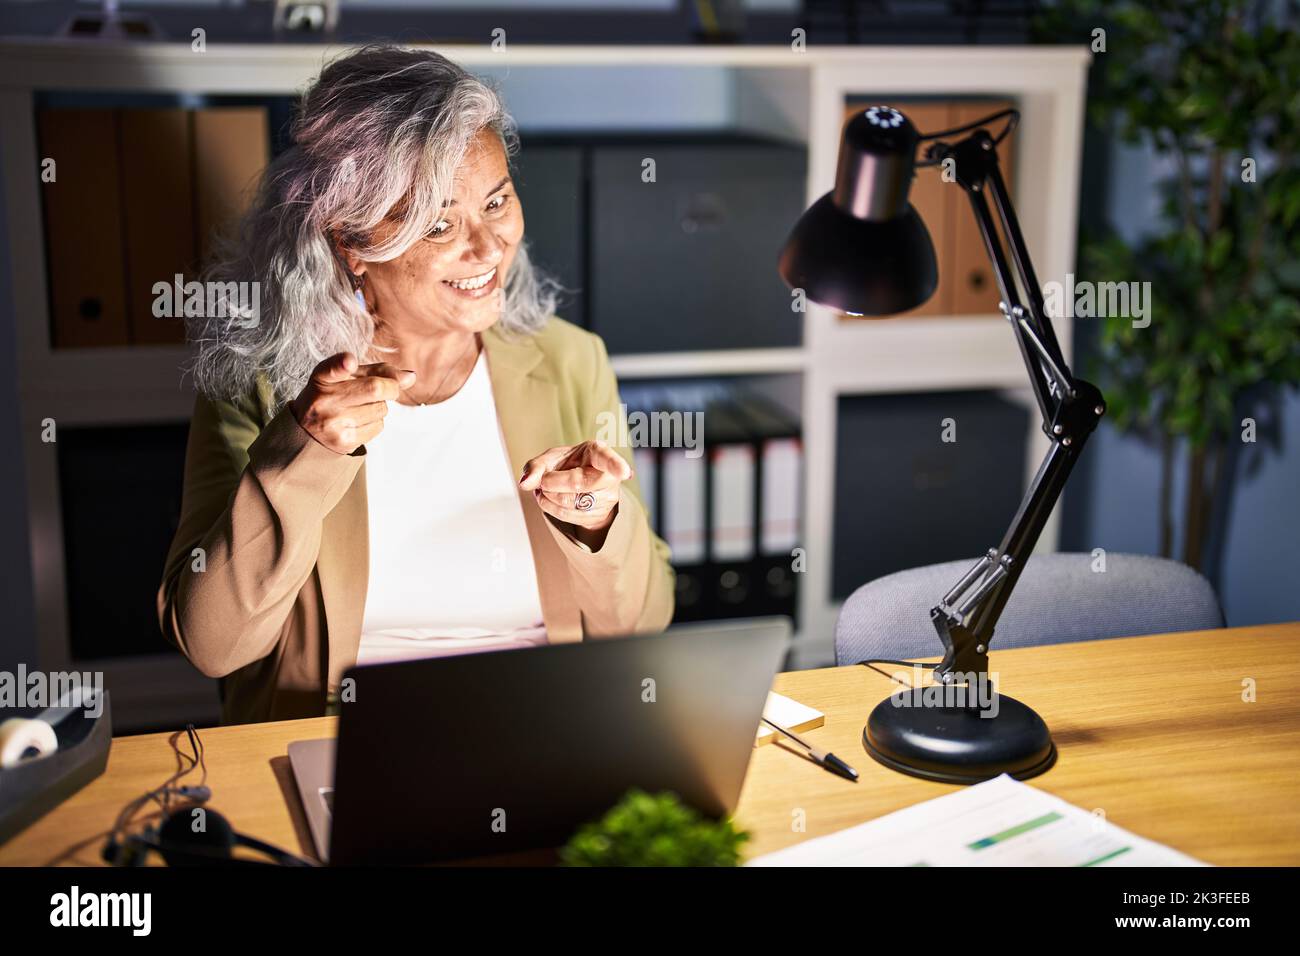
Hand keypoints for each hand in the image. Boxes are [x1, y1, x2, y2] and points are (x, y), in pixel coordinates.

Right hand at [289, 352, 415, 455]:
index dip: (342, 364)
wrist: (308, 432)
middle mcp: (323, 400)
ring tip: (359, 408)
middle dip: (391, 387)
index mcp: (322, 378)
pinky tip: (357, 422)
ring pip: (381, 409)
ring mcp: (333, 423)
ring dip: (380, 407)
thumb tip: (411, 377)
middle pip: (375, 388)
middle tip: (387, 389)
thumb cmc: (335, 397)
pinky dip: (375, 422)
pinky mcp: (344, 442)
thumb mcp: (347, 378)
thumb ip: (378, 372)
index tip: (349, 362)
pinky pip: (378, 427)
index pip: (330, 368)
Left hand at [518, 440, 632, 543]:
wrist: (576, 484)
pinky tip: (548, 498)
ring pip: (573, 502)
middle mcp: (608, 475)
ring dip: (550, 497)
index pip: (608, 459)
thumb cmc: (565, 464)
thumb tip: (525, 483)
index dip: (616, 464)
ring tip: (544, 488)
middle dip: (554, 483)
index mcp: (598, 453)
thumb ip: (535, 466)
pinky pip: (570, 516)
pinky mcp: (600, 514)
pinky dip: (551, 508)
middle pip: (581, 483)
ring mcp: (607, 497)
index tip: (623, 472)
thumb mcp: (550, 458)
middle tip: (543, 480)